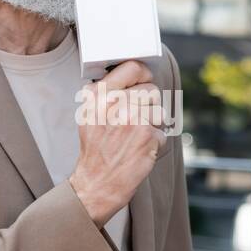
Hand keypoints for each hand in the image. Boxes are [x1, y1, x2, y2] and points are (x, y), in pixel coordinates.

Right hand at [69, 60, 166, 226]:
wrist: (97, 183)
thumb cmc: (94, 150)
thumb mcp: (88, 116)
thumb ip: (102, 94)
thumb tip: (124, 75)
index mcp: (100, 97)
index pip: (132, 68)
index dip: (143, 73)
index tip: (144, 80)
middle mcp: (117, 105)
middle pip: (151, 90)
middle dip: (148, 104)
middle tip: (135, 119)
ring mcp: (134, 121)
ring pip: (159, 110)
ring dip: (152, 124)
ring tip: (135, 136)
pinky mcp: (149, 137)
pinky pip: (162, 131)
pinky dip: (154, 142)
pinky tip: (139, 149)